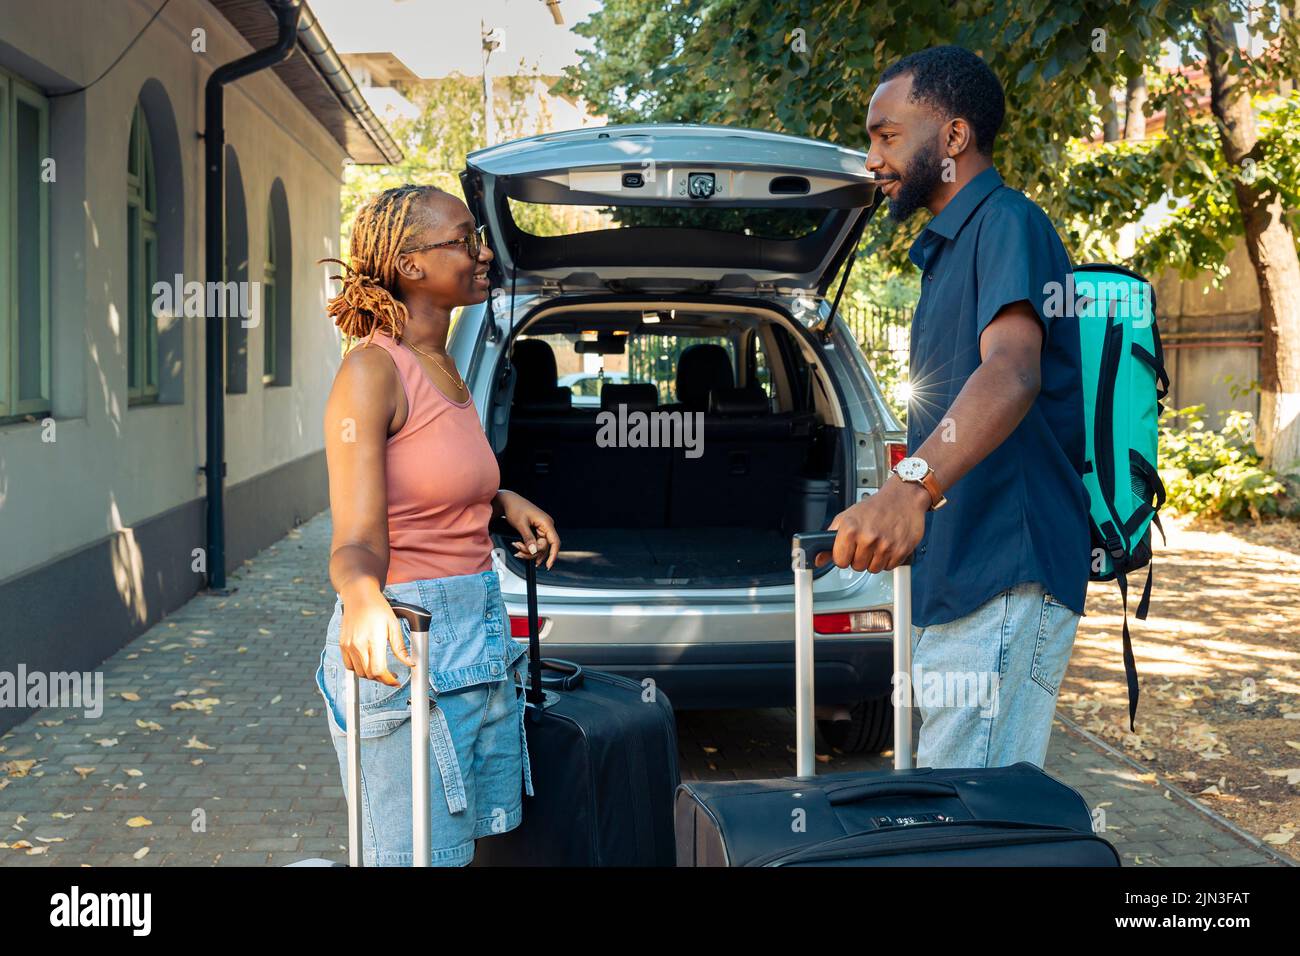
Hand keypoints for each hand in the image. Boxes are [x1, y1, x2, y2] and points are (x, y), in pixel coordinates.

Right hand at [338, 590, 415, 686]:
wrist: (359, 596)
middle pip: (369, 674)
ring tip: (380, 668)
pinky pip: (349, 666)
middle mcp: (358, 645)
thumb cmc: (378, 608)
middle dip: (381, 678)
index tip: (395, 681)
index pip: (378, 670)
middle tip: (391, 675)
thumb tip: (410, 663)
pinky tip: (368, 663)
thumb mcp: (394, 625)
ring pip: (359, 672)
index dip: (388, 680)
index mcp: (373, 640)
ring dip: (370, 675)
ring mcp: (348, 646)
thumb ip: (400, 647)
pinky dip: (359, 669)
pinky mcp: (342, 645)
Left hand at [499, 491, 559, 569]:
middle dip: (531, 552)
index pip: (555, 542)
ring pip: (539, 547)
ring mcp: (542, 529)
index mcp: (546, 523)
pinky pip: (535, 543)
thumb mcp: (520, 524)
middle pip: (544, 547)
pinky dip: (527, 548)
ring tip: (516, 549)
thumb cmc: (515, 508)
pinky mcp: (537, 531)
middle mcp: (546, 526)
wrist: (508, 501)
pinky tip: (519, 548)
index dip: (553, 555)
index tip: (548, 566)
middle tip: (517, 551)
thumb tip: (533, 551)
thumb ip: (528, 538)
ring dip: (528, 551)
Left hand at [813, 475, 929, 572]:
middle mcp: (868, 537)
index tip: (848, 550)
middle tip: (866, 543)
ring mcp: (885, 545)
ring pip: (873, 569)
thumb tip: (818, 559)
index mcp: (851, 528)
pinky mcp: (901, 550)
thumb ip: (830, 539)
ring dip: (875, 560)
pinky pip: (889, 567)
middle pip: (857, 567)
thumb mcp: (847, 517)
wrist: (903, 498)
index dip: (843, 556)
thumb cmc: (875, 507)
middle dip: (860, 557)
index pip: (840, 561)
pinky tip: (888, 544)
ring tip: (878, 543)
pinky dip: (889, 559)